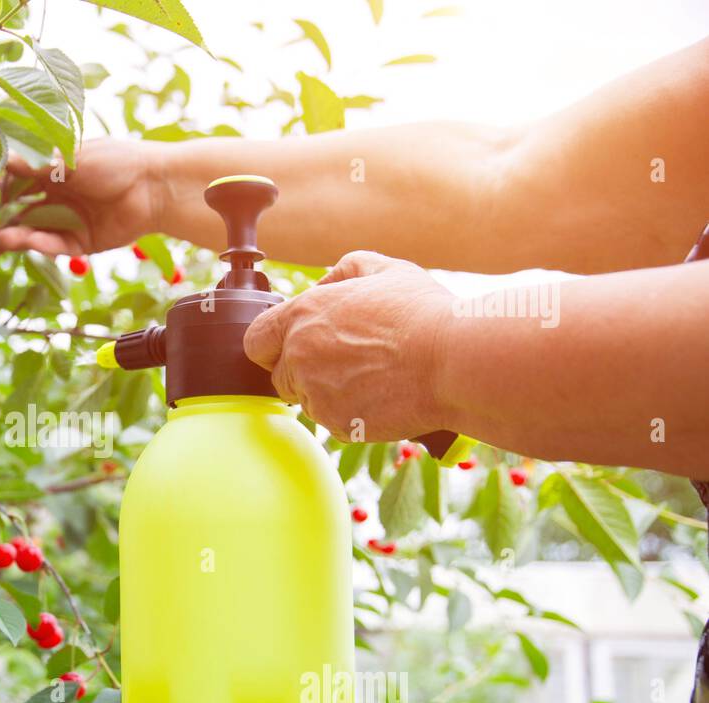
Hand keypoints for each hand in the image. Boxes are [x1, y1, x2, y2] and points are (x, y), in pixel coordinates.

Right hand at [0, 139, 164, 257]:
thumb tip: (6, 160)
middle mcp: (57, 197)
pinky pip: (55, 246)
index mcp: (54, 171)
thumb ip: (41, 166)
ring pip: (33, 232)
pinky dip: (40, 244)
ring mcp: (68, 221)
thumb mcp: (74, 160)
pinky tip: (28, 242)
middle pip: (20, 211)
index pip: (17, 182)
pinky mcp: (81, 243)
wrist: (155, 187)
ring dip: (12, 238)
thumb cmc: (117, 162)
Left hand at [242, 251, 455, 441]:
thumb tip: (324, 284)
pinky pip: (334, 422)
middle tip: (345, 362)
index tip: (293, 346)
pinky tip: (382, 395)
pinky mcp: (337, 424)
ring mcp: (316, 394)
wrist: (454, 361)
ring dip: (329, 393)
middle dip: (303, 372)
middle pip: (279, 376)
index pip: (256, 340)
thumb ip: (344, 271)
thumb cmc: (423, 313)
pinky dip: (352, 414)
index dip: (272, 345)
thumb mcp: (384, 270)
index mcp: (302, 315)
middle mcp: (299, 356)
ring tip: (373, 377)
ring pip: (307, 401)